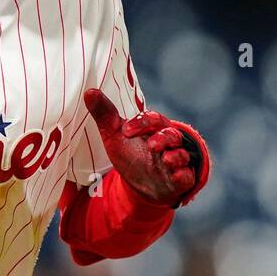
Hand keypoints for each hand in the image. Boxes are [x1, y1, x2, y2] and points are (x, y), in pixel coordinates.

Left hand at [83, 88, 209, 207]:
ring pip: (182, 154)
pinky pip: (187, 176)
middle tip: (151, 145)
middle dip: (163, 138)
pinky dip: (184, 175)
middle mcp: (167, 142)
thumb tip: (89, 92)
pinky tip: (178, 176)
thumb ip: (104, 114)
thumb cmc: (131, 152)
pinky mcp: (180, 179)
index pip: (152, 119)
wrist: (141, 183)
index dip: (141, 123)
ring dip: (176, 156)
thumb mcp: (115, 134)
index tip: (126, 131)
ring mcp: (176, 161)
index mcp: (153, 128)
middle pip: (171, 134)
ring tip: (166, 159)